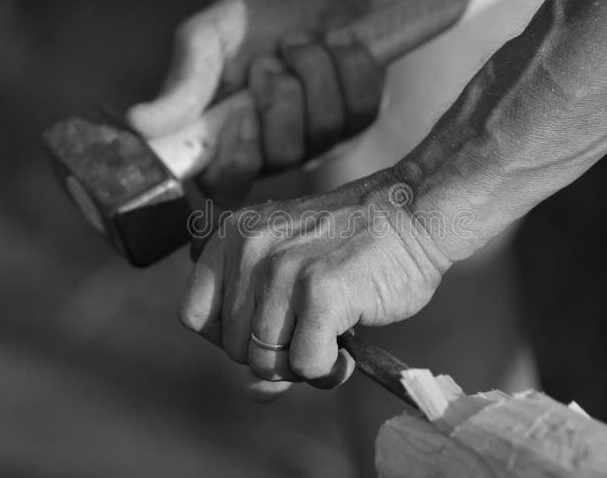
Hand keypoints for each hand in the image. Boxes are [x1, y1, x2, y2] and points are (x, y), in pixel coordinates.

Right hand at [126, 0, 382, 205]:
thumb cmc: (245, 24)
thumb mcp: (205, 44)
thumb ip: (180, 85)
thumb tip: (137, 125)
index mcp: (228, 146)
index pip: (229, 189)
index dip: (237, 162)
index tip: (240, 117)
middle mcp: (276, 154)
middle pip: (285, 155)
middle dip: (280, 97)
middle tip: (267, 61)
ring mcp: (321, 141)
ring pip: (326, 127)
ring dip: (312, 71)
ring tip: (297, 44)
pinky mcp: (359, 120)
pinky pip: (362, 104)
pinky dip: (346, 63)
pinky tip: (332, 44)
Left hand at [179, 170, 450, 398]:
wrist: (412, 213)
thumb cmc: (354, 244)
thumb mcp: (292, 269)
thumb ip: (262, 326)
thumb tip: (255, 393)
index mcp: (232, 236)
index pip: (194, 317)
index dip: (229, 338)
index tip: (266, 331)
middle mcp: (250, 250)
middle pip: (233, 348)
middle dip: (274, 354)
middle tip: (312, 331)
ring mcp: (283, 271)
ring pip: (267, 363)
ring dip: (303, 364)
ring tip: (332, 335)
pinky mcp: (320, 292)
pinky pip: (307, 365)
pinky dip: (329, 368)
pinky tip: (348, 343)